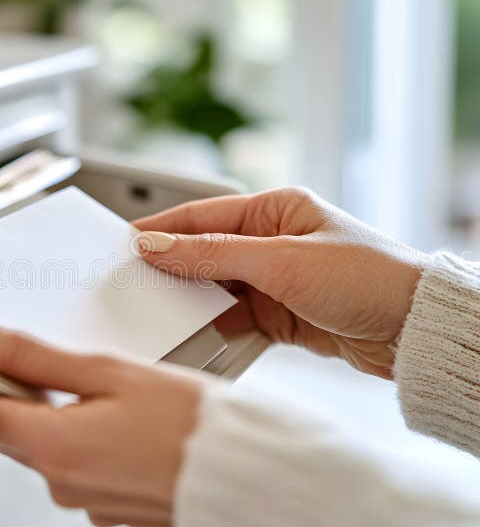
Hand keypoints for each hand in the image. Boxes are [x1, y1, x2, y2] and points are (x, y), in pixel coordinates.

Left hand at [0, 318, 205, 526]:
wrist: (245, 470)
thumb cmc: (188, 422)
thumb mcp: (108, 371)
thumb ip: (35, 357)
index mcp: (53, 448)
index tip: (0, 355)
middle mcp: (62, 485)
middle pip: (11, 432)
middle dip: (25, 397)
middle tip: (68, 369)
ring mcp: (85, 502)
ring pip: (47, 450)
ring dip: (61, 421)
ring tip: (109, 398)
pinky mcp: (107, 509)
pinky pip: (79, 469)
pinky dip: (89, 444)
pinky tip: (123, 426)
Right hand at [134, 187, 427, 378]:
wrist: (413, 332)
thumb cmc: (366, 278)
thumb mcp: (280, 261)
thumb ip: (214, 254)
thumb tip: (159, 246)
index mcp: (276, 209)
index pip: (204, 215)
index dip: (164, 229)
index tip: (128, 244)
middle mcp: (272, 241)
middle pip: (206, 251)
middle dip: (173, 266)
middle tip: (134, 279)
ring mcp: (274, 279)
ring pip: (216, 286)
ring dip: (193, 298)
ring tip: (160, 308)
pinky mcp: (279, 313)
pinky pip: (233, 315)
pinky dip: (214, 323)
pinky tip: (196, 329)